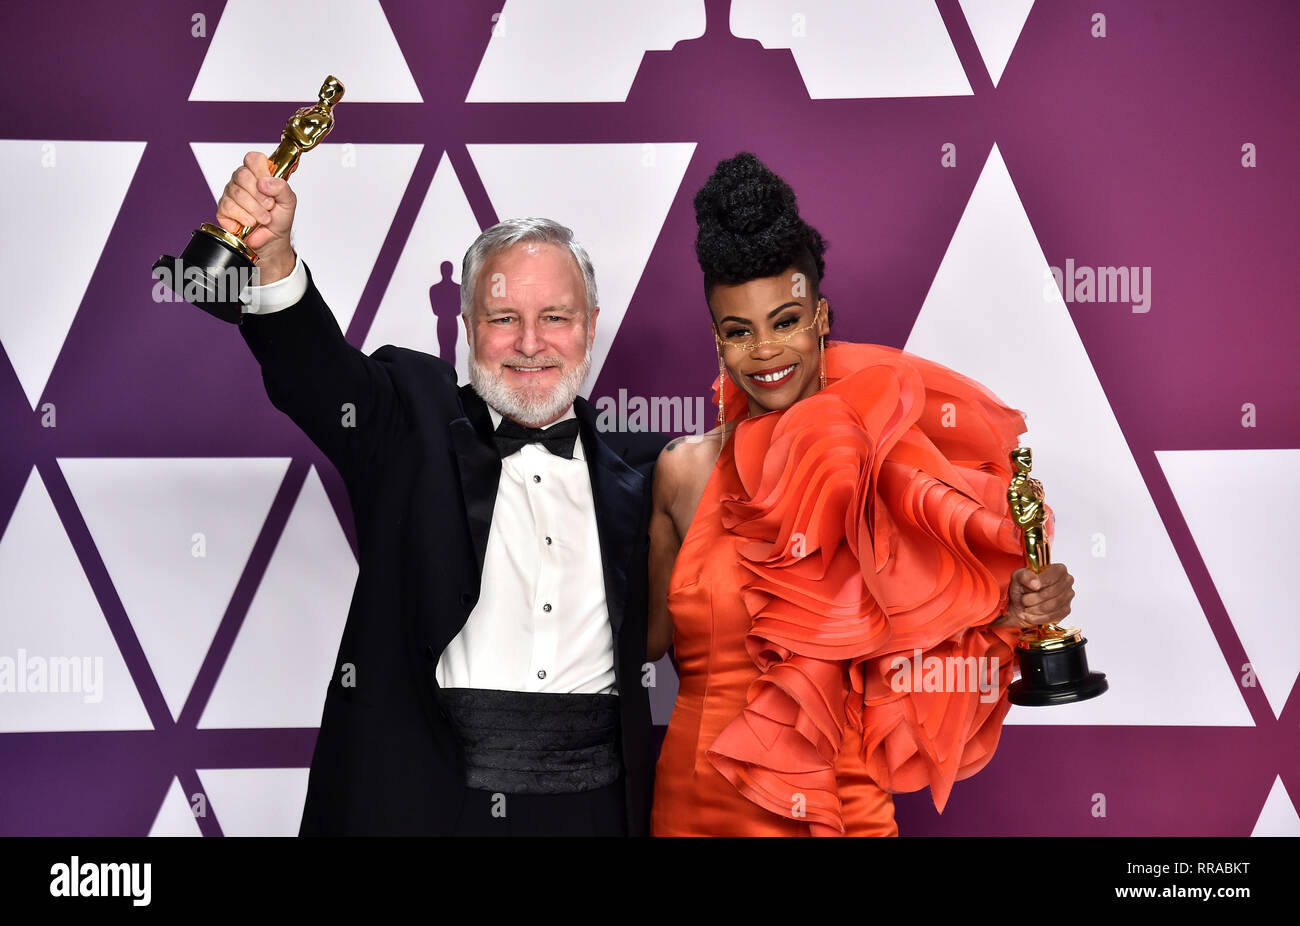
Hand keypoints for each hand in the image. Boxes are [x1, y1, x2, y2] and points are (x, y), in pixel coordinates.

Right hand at [215, 150, 297, 282]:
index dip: (260, 170)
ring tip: (264, 218)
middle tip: (269, 206)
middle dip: (259, 195)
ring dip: (254, 209)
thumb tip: (264, 182)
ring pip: (236, 192)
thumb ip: (282, 187)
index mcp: (258, 173)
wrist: (273, 241)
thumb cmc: (279, 218)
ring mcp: (230, 193)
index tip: (268, 185)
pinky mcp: (223, 208)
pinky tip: (250, 222)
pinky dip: (243, 217)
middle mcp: (242, 180)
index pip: (253, 158)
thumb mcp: (289, 202)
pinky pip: (228, 207)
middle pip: (242, 174)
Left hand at [1004, 563, 1074, 626]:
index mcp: (1059, 569)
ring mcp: (1068, 597)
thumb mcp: (1018, 577)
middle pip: (1052, 592)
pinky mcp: (1065, 611)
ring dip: (1034, 609)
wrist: (1021, 603)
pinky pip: (1052, 617)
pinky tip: (1028, 616)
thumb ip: (1025, 576)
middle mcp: (1067, 582)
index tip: (1028, 588)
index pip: (1053, 575)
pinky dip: (1037, 618)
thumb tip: (1036, 584)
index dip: (1040, 583)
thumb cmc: (1022, 587)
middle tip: (1023, 600)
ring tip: (1025, 608)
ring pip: (1052, 605)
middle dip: (1033, 598)